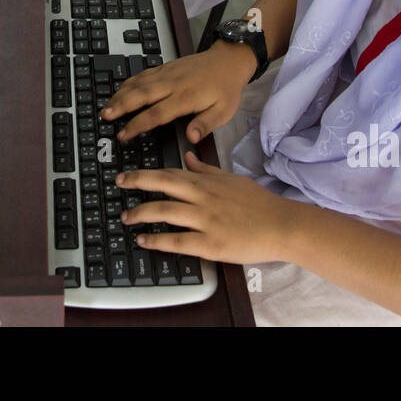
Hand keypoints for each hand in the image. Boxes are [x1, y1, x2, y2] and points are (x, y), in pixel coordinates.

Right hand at [102, 41, 254, 144]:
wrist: (229, 60)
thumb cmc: (226, 89)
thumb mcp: (224, 111)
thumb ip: (205, 125)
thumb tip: (191, 138)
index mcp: (185, 97)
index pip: (156, 114)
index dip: (138, 125)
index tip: (124, 134)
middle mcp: (172, 84)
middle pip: (141, 95)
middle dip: (120, 106)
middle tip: (105, 117)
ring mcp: (167, 73)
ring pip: (138, 83)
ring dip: (120, 95)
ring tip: (106, 107)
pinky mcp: (165, 67)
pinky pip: (143, 75)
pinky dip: (128, 83)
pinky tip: (120, 91)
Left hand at [118, 151, 301, 265]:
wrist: (281, 225)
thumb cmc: (258, 204)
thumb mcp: (231, 179)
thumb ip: (206, 170)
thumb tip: (188, 157)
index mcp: (207, 183)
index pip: (170, 173)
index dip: (145, 174)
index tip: (126, 176)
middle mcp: (203, 198)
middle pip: (163, 186)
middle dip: (137, 183)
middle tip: (119, 184)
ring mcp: (206, 220)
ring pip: (165, 212)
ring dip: (141, 213)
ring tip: (126, 217)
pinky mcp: (211, 244)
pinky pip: (177, 241)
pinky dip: (157, 240)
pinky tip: (144, 240)